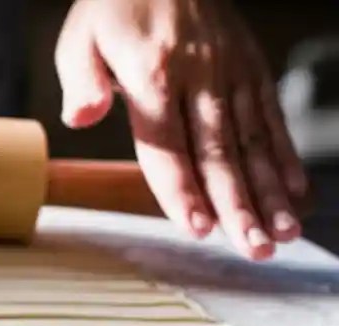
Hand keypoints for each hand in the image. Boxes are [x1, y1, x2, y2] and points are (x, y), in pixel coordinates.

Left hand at [56, 0, 309, 259]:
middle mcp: (199, 78)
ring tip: (282, 234)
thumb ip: (81, 82)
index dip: (182, 190)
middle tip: (253, 248)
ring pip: (253, 142)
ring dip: (270, 192)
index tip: (198, 227)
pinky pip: (272, 119)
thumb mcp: (81, 40)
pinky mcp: (252, 69)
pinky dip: (286, 159)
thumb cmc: (112, 10)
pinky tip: (297, 195)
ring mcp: (231, 74)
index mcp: (152, 77)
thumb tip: (81, 116)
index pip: (168, 146)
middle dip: (238, 206)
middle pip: (219, 153)